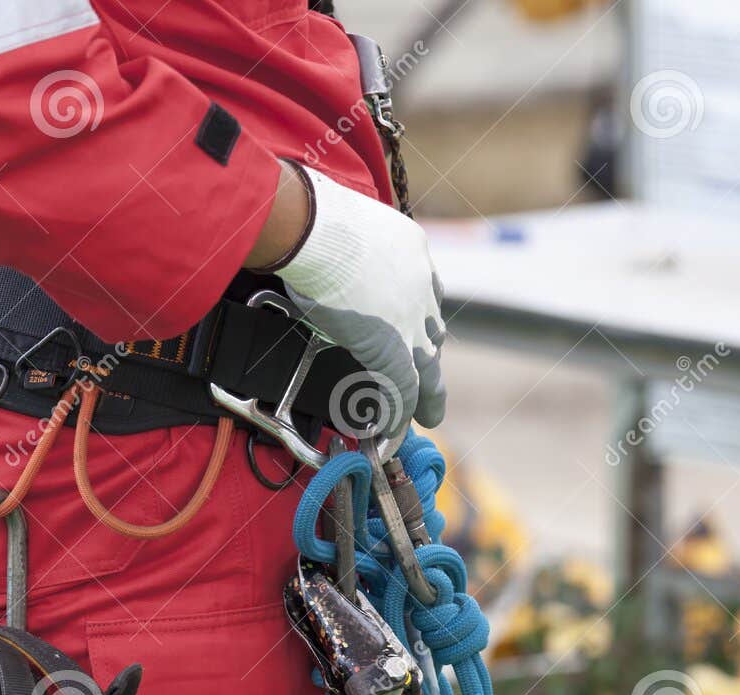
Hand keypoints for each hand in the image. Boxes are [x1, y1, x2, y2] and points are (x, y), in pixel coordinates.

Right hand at [249, 162, 445, 433]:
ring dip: (428, 395)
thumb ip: (339, 248)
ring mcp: (411, 319)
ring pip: (428, 366)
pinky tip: (392, 433)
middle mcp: (420, 283)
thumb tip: (306, 246)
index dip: (419, 317)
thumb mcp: (340, 228)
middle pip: (432, 331)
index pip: (424, 290)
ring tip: (430, 417)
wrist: (313, 227)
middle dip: (431, 359)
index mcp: (410, 248)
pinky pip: (404, 390)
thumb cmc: (310, 217)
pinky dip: (399, 415)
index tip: (416, 330)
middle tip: (433, 383)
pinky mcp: (395, 349)